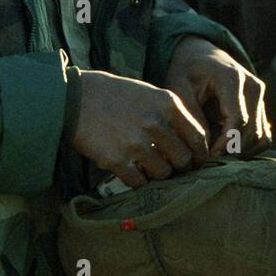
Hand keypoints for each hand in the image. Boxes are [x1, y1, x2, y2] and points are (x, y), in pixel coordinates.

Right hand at [69, 69, 208, 187]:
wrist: (75, 98)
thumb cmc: (115, 95)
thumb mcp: (150, 94)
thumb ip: (171, 114)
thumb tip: (190, 141)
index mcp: (168, 105)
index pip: (197, 137)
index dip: (200, 154)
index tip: (197, 161)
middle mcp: (155, 124)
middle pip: (184, 159)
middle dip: (182, 167)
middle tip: (174, 169)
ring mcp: (136, 143)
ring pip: (164, 173)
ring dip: (159, 174)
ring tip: (150, 168)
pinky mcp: (117, 160)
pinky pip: (139, 181)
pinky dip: (138, 180)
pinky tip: (133, 172)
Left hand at [164, 36, 271, 156]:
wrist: (203, 56)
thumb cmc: (188, 73)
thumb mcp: (180, 89)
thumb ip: (193, 117)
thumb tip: (206, 148)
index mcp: (232, 78)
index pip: (239, 119)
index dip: (226, 142)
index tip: (209, 154)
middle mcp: (253, 87)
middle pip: (253, 132)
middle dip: (232, 150)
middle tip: (210, 157)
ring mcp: (261, 97)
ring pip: (261, 137)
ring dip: (241, 151)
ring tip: (217, 151)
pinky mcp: (262, 108)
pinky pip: (264, 137)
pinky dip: (248, 148)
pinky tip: (227, 146)